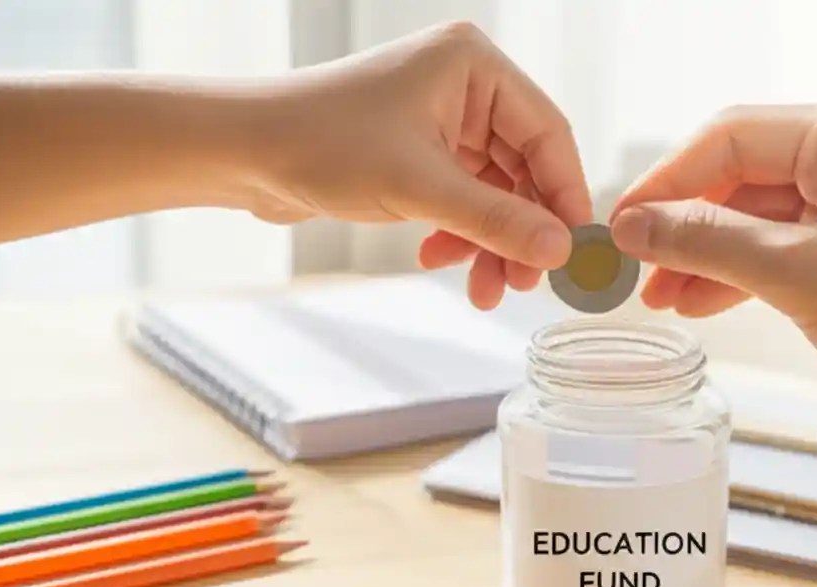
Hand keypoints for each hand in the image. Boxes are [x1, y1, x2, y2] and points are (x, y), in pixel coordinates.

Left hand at [249, 22, 590, 308]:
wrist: (242, 151)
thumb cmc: (320, 144)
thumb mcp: (419, 189)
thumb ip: (497, 221)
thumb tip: (561, 252)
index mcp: (474, 65)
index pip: (549, 133)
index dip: (566, 196)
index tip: (575, 252)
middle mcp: (465, 85)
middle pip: (526, 167)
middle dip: (523, 231)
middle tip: (524, 283)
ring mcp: (443, 117)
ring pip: (497, 190)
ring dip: (493, 243)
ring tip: (485, 290)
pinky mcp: (422, 149)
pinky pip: (465, 197)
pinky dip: (462, 233)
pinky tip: (440, 260)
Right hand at [609, 102, 816, 434]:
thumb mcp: (795, 274)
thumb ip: (705, 241)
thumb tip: (631, 224)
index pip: (728, 136)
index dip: (665, 182)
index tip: (618, 229)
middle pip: (744, 174)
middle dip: (686, 224)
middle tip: (635, 273)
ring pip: (764, 214)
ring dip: (711, 253)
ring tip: (662, 300)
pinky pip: (793, 243)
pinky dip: (749, 271)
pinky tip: (705, 303)